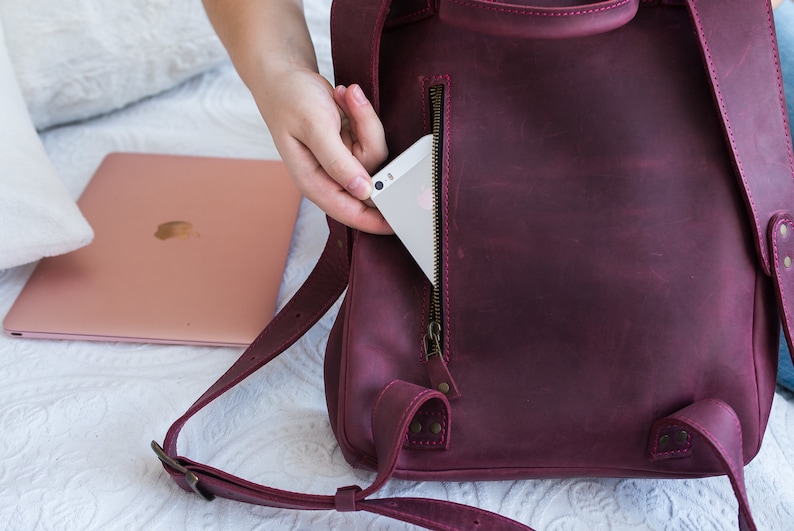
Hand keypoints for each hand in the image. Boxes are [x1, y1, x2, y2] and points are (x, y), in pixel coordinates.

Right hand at [255, 67, 390, 233]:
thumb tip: (363, 192)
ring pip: (375, 153)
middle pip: (371, 176)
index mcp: (314, 181)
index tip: (399, 223)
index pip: (350, 212)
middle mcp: (330, 175)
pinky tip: (343, 98)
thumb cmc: (289, 100)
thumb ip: (338, 162)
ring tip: (343, 96)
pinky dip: (362, 114)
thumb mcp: (315, 128)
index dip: (375, 221)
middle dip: (367, 136)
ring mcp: (342, 160)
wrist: (284, 76)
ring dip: (364, 119)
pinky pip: (371, 136)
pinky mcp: (350, 145)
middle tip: (353, 104)